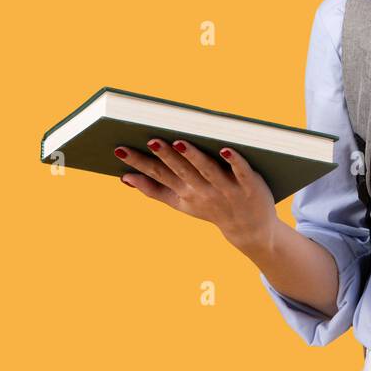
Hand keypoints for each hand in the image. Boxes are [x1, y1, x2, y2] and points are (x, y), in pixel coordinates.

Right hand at [114, 139, 278, 252]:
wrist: (250, 230)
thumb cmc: (211, 209)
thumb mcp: (180, 203)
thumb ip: (154, 190)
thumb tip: (124, 178)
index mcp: (184, 193)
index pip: (159, 175)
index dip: (139, 163)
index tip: (119, 150)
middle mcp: (203, 192)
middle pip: (181, 171)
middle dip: (165, 156)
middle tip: (150, 140)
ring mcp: (226, 189)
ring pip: (208, 170)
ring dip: (194, 157)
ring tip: (180, 141)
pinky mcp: (249, 185)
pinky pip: (241, 171)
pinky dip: (235, 161)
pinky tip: (226, 149)